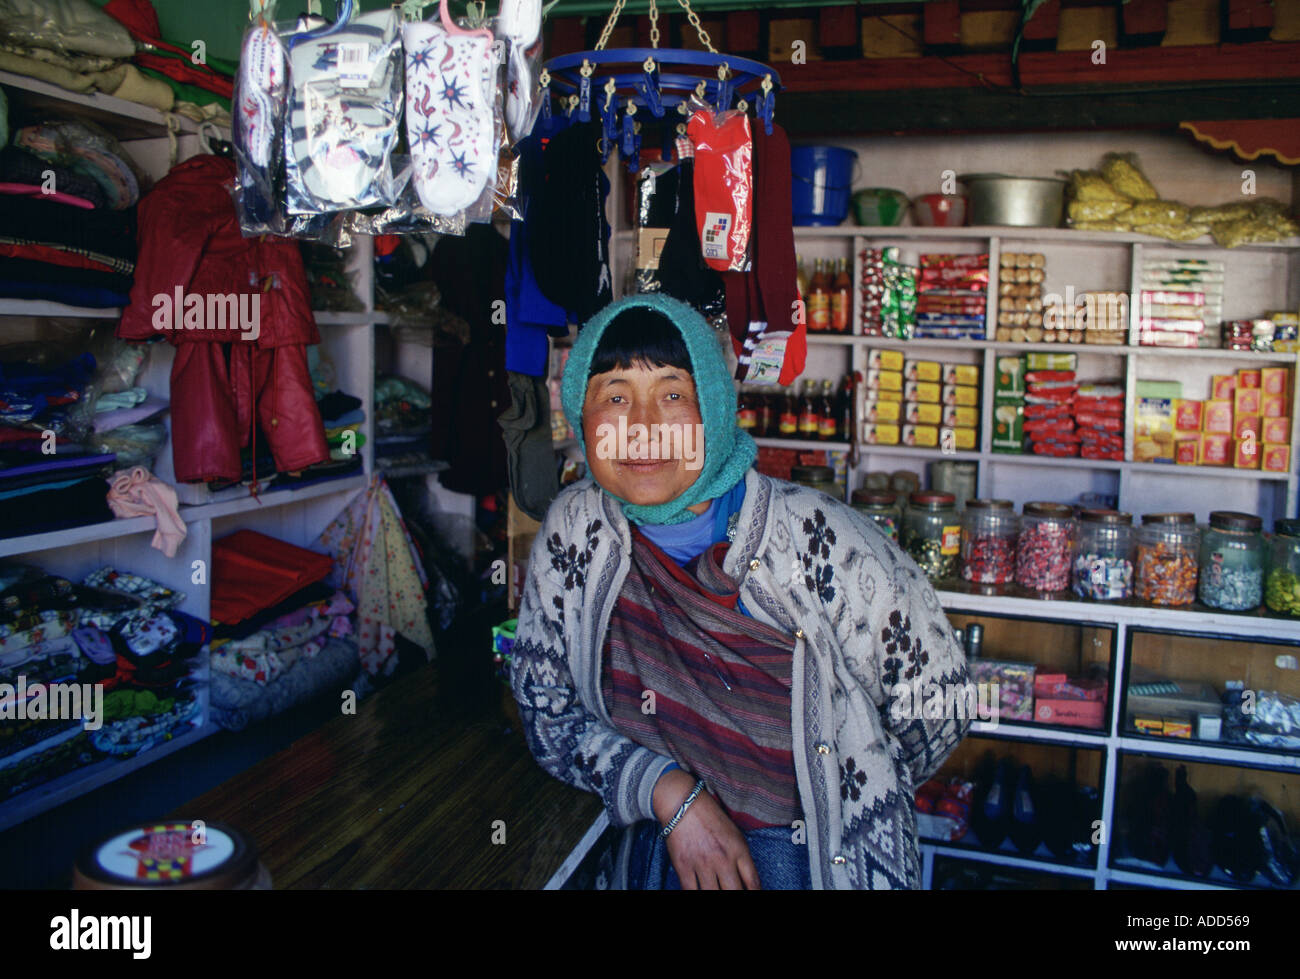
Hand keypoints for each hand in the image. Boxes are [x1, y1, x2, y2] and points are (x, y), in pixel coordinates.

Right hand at [652, 769, 759, 889]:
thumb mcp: (735, 835)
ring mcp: (702, 863)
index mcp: (739, 849)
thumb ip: (742, 859)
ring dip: (715, 895)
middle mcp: (722, 859)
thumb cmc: (711, 818)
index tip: (751, 895)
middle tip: (730, 890)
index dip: (754, 893)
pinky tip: (700, 890)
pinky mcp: (683, 866)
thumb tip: (747, 884)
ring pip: (712, 895)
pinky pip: (690, 891)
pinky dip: (696, 894)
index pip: (753, 883)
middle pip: (734, 892)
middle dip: (734, 894)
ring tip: (716, 889)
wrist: (683, 804)